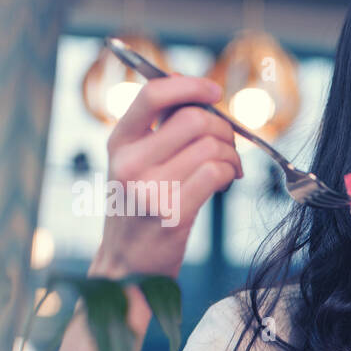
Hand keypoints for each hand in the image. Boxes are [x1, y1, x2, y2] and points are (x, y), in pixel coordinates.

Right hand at [92, 75, 242, 278]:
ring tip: (229, 167)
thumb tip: (191, 88)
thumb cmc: (139, 209)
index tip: (214, 91)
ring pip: (211, 147)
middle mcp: (129, 162)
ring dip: (231, 154)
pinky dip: (229, 172)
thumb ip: (158, 128)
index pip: (152, 95)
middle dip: (223, 128)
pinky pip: (216, 173)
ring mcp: (149, 188)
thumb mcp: (135, 164)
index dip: (190, 85)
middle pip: (193, 119)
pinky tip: (226, 180)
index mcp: (118, 143)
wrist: (128, 265)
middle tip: (228, 143)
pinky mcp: (172, 212)